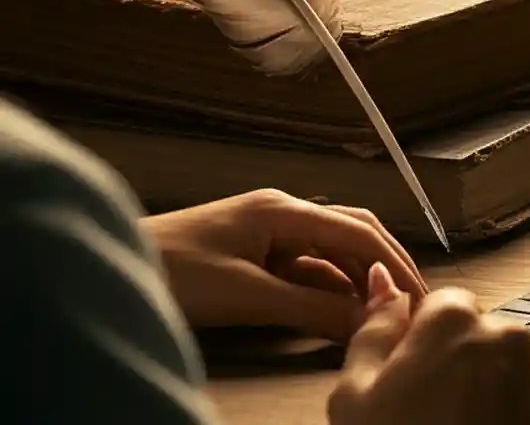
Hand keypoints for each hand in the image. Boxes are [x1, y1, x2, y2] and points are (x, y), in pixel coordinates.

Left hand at [142, 189, 427, 340]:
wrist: (109, 268)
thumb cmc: (168, 271)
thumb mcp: (246, 295)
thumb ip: (310, 307)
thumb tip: (366, 319)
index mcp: (283, 209)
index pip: (359, 233)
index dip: (394, 265)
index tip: (420, 297)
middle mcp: (281, 214)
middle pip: (353, 235)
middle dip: (385, 267)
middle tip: (412, 303)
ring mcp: (267, 234)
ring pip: (330, 255)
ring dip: (357, 281)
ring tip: (382, 314)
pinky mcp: (253, 257)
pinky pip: (305, 271)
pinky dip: (329, 291)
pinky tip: (340, 314)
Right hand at [330, 268, 529, 424]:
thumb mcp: (354, 397)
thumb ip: (374, 329)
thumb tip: (383, 280)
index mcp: (456, 320)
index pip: (444, 305)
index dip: (425, 342)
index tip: (413, 379)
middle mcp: (511, 338)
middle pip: (486, 339)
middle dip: (466, 368)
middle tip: (436, 418)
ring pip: (517, 375)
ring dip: (498, 398)